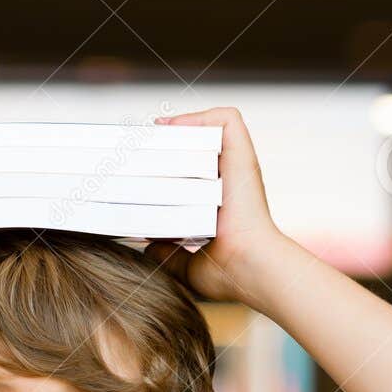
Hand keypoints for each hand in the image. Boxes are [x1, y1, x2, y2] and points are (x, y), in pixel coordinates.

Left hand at [143, 107, 288, 306]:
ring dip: (183, 124)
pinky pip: (228, 119)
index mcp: (219, 202)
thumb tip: (149, 247)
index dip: (170, 163)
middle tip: (139, 144)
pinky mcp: (244, 156)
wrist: (252, 268)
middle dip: (170, 139)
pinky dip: (202, 116)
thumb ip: (168, 254)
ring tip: (153, 132)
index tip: (143, 164)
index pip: (193, 171)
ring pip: (211, 127)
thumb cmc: (229, 274)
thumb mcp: (187, 265)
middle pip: (198, 144)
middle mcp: (230, 180)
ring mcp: (238, 166)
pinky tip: (173, 127)